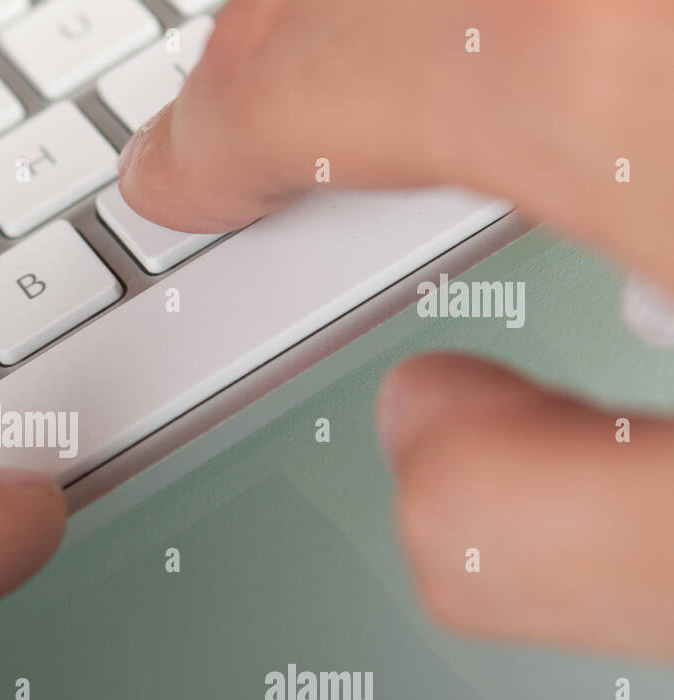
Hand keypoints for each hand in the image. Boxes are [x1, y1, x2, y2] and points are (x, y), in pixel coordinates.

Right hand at [119, 0, 673, 659]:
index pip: (324, 71)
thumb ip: (544, 535)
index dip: (220, 137)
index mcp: (632, 78)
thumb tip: (426, 442)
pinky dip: (522, 12)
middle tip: (239, 114)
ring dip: (397, 10)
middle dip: (284, 44)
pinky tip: (564, 67)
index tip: (182, 177)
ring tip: (375, 76)